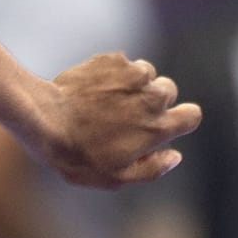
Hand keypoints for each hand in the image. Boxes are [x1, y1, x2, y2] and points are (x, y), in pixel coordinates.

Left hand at [33, 54, 199, 188]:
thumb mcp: (114, 177)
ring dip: (132, 85)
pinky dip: (112, 73)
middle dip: (152, 101)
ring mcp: (134, 75)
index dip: (178, 120)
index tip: (159, 125)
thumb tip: (175, 156)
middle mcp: (154, 96)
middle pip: (168, 92)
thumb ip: (151, 169)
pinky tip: (90, 88)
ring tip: (103, 101)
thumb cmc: (77, 155)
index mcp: (159, 126)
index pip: (192, 115)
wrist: (45, 120)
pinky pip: (123, 63)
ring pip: (147, 75)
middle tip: (121, 115)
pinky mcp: (113, 60)